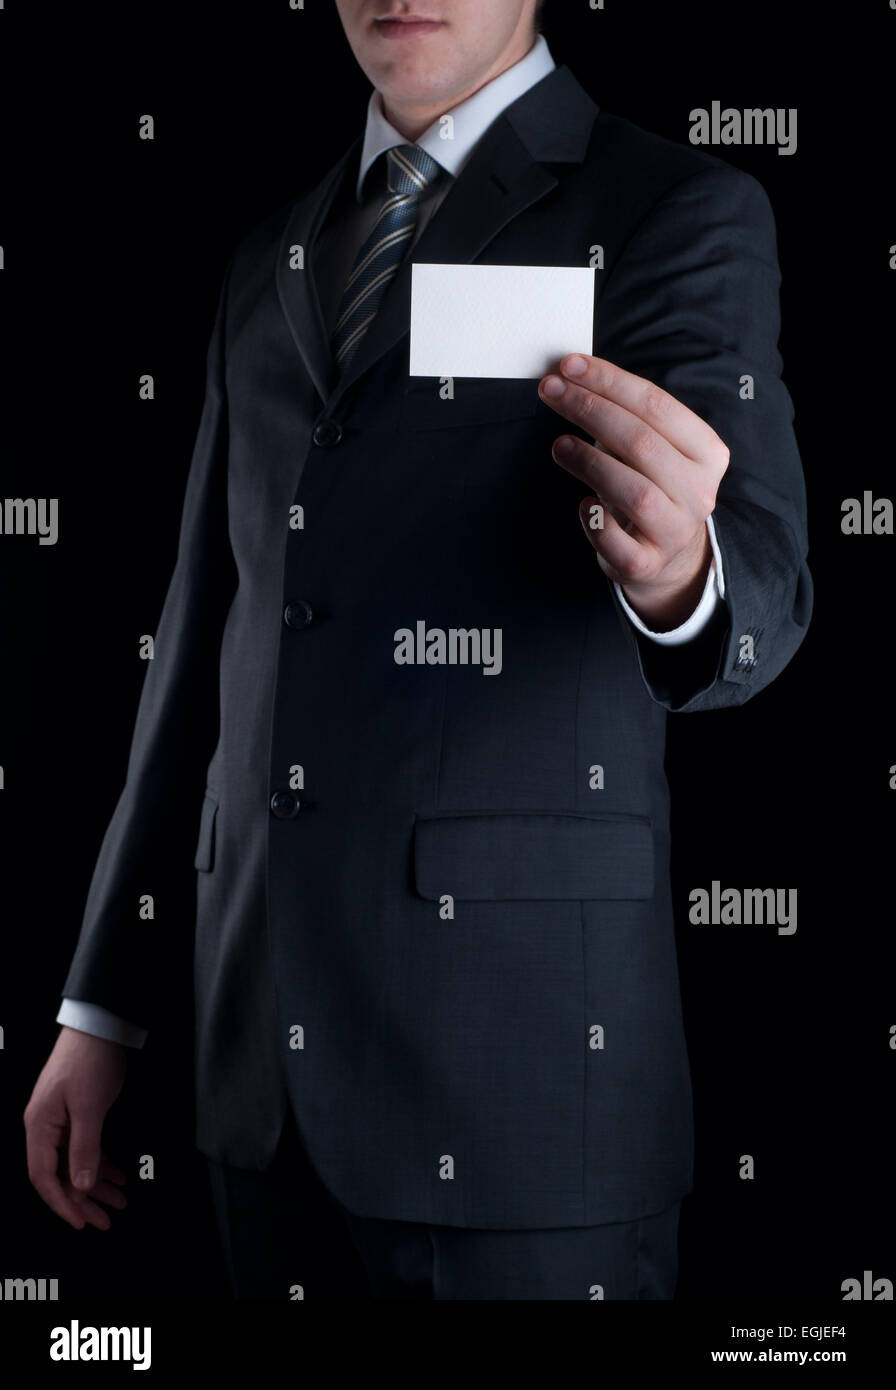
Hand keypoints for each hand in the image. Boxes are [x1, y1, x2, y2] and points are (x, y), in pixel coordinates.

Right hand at [24, 1026, 127, 1229]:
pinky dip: (100, 1164)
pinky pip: (84, 1148)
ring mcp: (59, 1120)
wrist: (100, 1026)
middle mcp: (45, 1126)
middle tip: (104, 1219)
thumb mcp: (90, 1107)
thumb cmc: (90, 1059)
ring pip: (74, 1164)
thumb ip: (85, 1148)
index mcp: (39, 1126)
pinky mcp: (75, 1114)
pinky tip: (116, 1175)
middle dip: (83, 1200)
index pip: (43, 1177)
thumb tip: (82, 1185)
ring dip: (96, 1184)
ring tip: (118, 1201)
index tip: (81, 1221)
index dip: (62, 1203)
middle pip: (60, 1175)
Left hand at [539, 354, 728, 629]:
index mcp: (707, 452)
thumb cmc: (650, 486)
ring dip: (589, 461)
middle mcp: (699, 491)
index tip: (568, 366)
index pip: (656, 404)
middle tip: (552, 392)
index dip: (609, 381)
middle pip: (641, 441)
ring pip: (633, 490)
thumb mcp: (651, 449)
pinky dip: (596, 521)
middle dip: (590, 409)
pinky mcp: (648, 563)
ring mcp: (676, 530)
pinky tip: (583, 504)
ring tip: (559, 445)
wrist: (666, 556)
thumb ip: (623, 416)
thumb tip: (572, 379)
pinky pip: (616, 541)